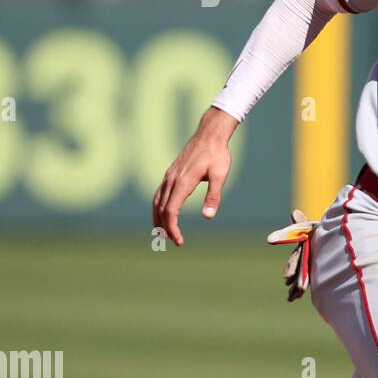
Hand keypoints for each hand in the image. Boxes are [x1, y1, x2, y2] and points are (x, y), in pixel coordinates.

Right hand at [151, 107, 237, 246]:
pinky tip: (163, 213)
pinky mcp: (170, 173)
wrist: (209, 135)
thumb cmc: (217, 154)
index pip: (171, 211)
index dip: (173, 228)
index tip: (179, 241)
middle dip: (165, 228)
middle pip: (161, 209)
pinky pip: (159, 193)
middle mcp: (171, 180)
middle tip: (174, 242)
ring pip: (157, 201)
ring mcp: (169, 176)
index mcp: (183, 182)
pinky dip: (159, 207)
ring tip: (164, 233)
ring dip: (158, 219)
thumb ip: (214, 196)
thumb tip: (208, 217)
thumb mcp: (220, 175)